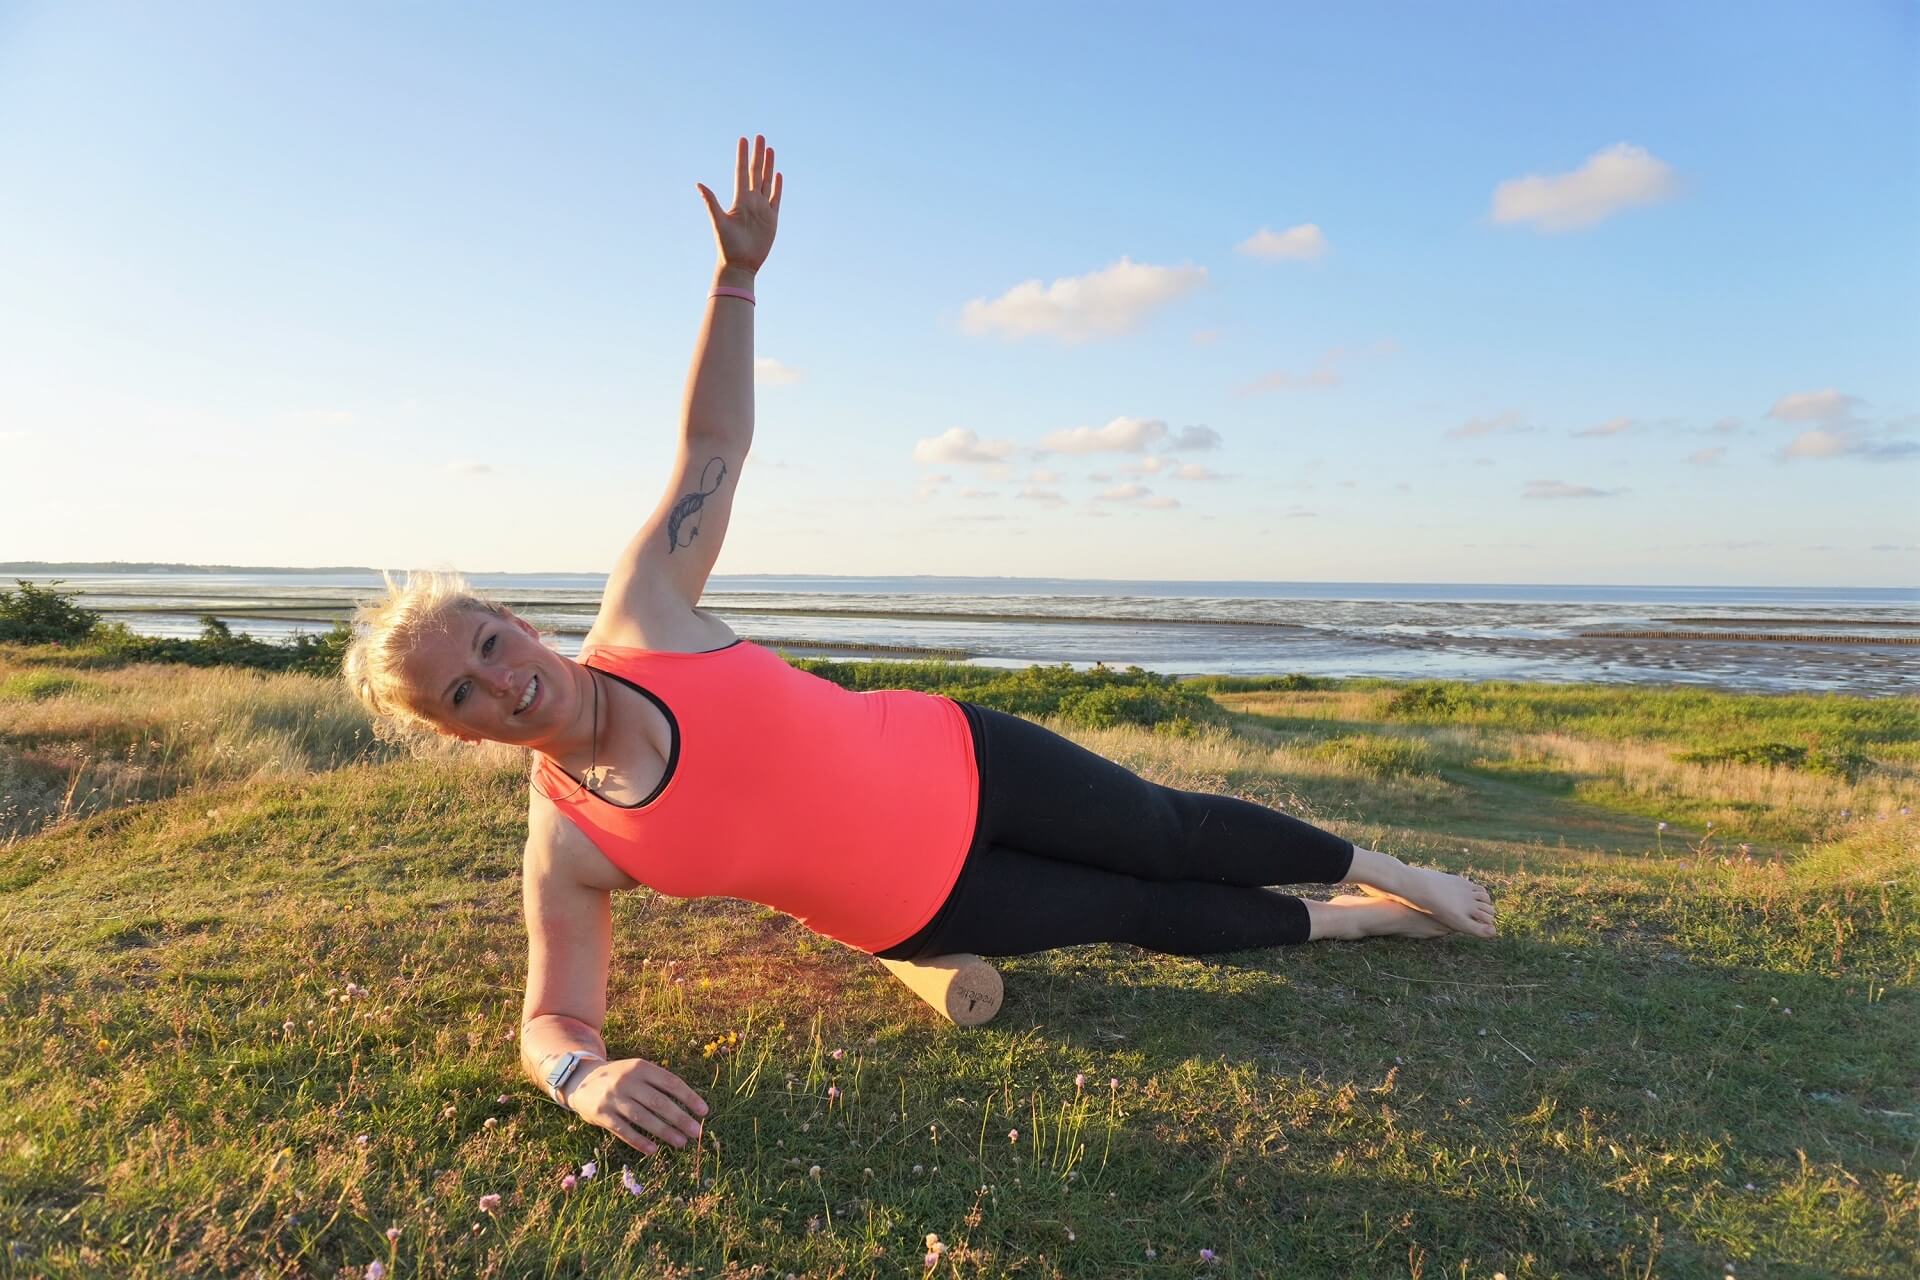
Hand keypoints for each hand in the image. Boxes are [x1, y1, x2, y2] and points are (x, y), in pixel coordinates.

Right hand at [565, 1057, 708, 1153]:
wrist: (580, 1079)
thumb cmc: (619, 1078)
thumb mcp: (637, 1070)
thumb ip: (658, 1083)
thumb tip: (688, 1105)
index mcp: (641, 1067)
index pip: (671, 1083)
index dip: (689, 1097)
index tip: (704, 1112)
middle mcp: (627, 1081)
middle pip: (659, 1102)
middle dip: (680, 1118)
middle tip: (697, 1132)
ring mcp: (613, 1098)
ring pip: (643, 1118)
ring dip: (664, 1132)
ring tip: (681, 1143)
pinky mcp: (602, 1114)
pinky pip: (624, 1130)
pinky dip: (640, 1141)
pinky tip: (654, 1150)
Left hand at [696, 134, 781, 272]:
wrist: (740, 265)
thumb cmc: (727, 246)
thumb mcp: (718, 222)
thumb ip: (711, 202)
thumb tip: (699, 184)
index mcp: (739, 200)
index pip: (741, 172)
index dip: (742, 156)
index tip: (743, 139)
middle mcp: (750, 201)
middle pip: (755, 172)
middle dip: (757, 154)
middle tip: (759, 136)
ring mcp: (762, 209)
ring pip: (766, 181)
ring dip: (768, 165)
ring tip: (770, 149)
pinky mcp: (772, 219)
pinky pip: (775, 198)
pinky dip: (777, 186)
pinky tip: (777, 173)